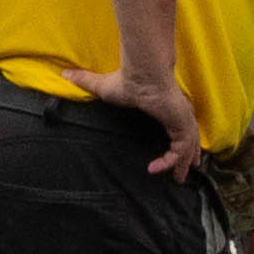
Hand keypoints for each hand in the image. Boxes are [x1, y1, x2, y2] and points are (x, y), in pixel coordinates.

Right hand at [88, 59, 200, 176]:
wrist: (141, 76)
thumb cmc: (126, 81)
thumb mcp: (102, 87)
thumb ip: (85, 82)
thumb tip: (64, 74)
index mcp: (167, 109)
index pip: (177, 131)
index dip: (175, 145)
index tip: (164, 156)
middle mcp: (178, 115)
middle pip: (188, 142)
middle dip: (187, 159)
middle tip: (182, 175)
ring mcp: (183, 120)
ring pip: (189, 148)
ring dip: (184, 164)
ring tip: (178, 179)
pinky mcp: (182, 125)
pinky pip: (179, 151)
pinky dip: (170, 162)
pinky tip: (154, 169)